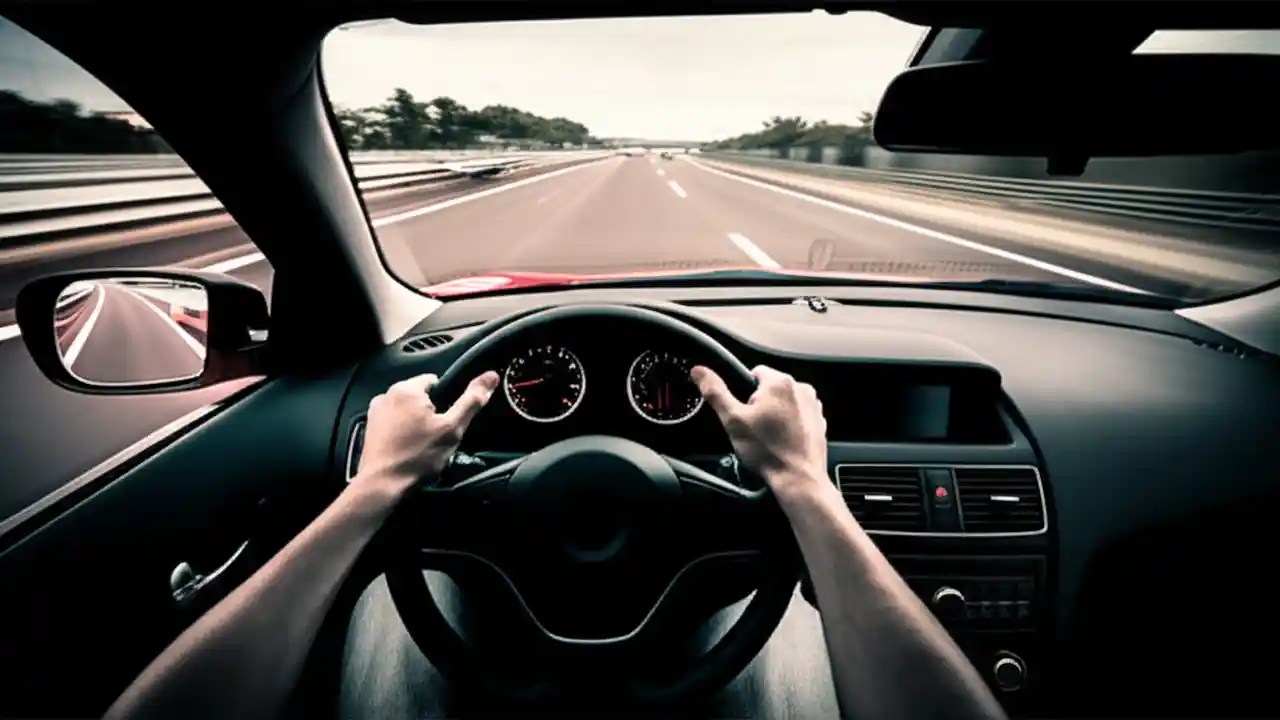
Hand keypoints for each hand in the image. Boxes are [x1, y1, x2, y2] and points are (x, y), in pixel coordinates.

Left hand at [356, 371, 499, 495]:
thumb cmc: (418, 456)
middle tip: (435, 437)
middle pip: (420, 397)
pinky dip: (401, 431)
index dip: (447, 401)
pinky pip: (393, 422)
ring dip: (415, 422)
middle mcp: (387, 394)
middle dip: (430, 413)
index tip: (446, 422)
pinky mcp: (369, 427)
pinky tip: (406, 449)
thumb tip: (490, 377)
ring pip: (407, 410)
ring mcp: (375, 411)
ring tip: (420, 446)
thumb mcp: (452, 429)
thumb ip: (472, 401)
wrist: (382, 484)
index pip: (436, 381)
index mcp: (408, 388)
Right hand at [692, 364, 829, 500]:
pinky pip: (798, 417)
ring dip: (776, 415)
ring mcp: (813, 406)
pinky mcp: (819, 422)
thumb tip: (699, 371)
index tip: (745, 414)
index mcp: (780, 382)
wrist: (798, 479)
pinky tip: (783, 442)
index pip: (754, 373)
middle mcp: (801, 388)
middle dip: (761, 405)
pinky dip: (790, 426)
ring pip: (785, 403)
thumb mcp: (733, 420)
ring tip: (771, 438)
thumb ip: (715, 392)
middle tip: (756, 429)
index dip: (744, 394)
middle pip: (770, 388)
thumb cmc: (767, 451)